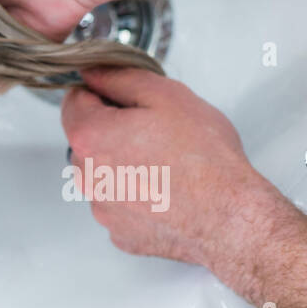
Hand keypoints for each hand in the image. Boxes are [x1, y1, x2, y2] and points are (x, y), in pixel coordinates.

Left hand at [61, 67, 281, 270]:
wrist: (232, 218)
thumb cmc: (205, 159)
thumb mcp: (165, 95)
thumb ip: (120, 77)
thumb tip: (94, 73)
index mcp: (90, 137)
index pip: (74, 99)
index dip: (103, 93)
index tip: (127, 99)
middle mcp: (87, 176)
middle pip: (87, 138)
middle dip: (113, 129)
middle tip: (155, 131)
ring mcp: (103, 209)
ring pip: (103, 173)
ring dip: (123, 164)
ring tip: (165, 164)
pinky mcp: (121, 233)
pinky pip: (120, 204)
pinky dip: (137, 196)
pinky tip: (166, 192)